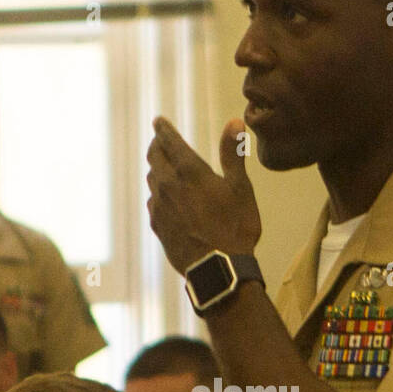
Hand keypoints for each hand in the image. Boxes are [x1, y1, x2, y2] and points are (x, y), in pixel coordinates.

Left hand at [147, 116, 261, 274]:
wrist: (219, 270)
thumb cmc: (235, 227)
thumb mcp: (240, 188)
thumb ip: (233, 153)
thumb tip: (235, 121)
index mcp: (189, 171)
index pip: (168, 141)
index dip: (163, 128)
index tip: (158, 121)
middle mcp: (168, 185)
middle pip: (154, 158)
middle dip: (156, 146)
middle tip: (159, 141)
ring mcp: (159, 207)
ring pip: (152, 180)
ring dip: (157, 170)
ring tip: (164, 169)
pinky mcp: (157, 226)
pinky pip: (153, 203)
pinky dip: (158, 195)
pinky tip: (165, 200)